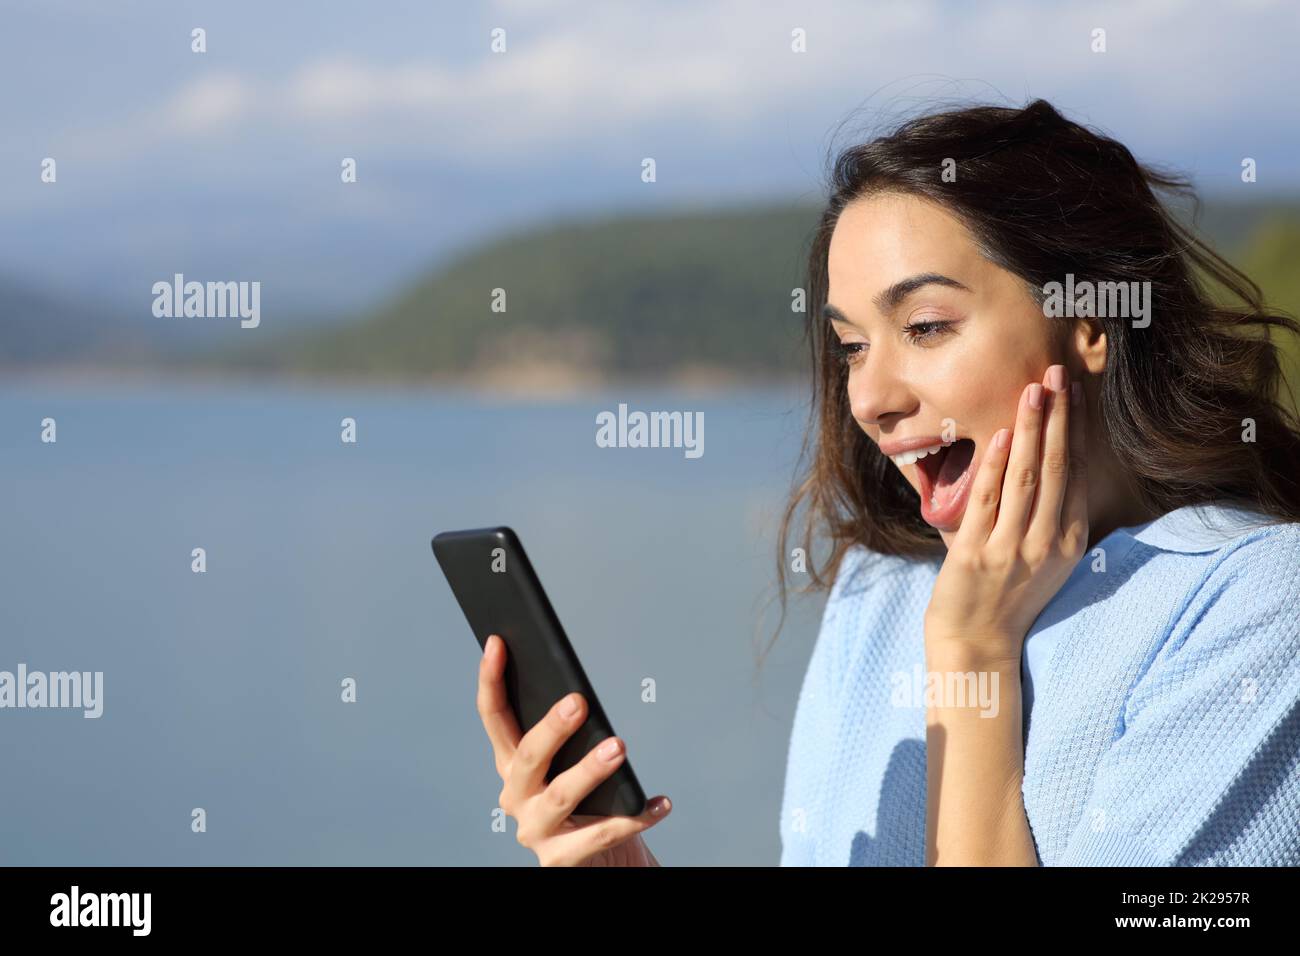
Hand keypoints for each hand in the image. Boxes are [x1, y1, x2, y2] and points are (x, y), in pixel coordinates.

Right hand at [476, 633, 671, 865]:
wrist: (600, 862)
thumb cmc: (588, 801)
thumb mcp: (571, 762)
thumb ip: (568, 733)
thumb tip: (580, 693)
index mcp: (512, 764)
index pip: (494, 717)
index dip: (491, 680)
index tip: (497, 643)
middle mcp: (515, 796)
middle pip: (526, 757)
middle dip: (551, 728)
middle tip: (579, 702)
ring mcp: (536, 830)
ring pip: (560, 795)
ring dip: (590, 770)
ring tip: (618, 747)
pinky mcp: (560, 860)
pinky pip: (601, 835)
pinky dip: (634, 816)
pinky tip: (659, 802)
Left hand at [924, 364, 1087, 658]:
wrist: (976, 647)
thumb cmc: (1005, 599)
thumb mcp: (1041, 560)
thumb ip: (1046, 518)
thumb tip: (1045, 466)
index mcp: (1067, 541)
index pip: (1076, 473)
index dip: (1075, 429)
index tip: (1074, 392)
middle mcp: (1046, 543)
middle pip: (1058, 467)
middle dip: (1058, 417)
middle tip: (1058, 372)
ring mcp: (1011, 549)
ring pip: (1027, 478)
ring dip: (1032, 430)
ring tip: (1035, 389)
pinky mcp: (976, 555)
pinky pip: (989, 502)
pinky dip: (997, 467)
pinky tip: (1004, 436)